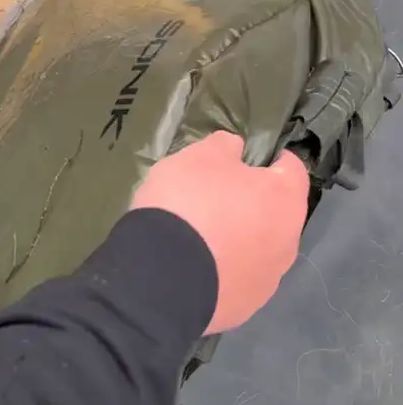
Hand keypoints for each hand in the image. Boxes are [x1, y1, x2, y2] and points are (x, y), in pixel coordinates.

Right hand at [130, 130, 308, 334]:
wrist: (162, 276)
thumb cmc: (190, 203)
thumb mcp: (201, 155)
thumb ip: (225, 146)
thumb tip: (236, 151)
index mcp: (284, 200)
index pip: (293, 169)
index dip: (273, 157)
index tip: (250, 155)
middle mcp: (287, 243)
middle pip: (277, 212)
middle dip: (254, 201)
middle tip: (218, 193)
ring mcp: (268, 281)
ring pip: (260, 248)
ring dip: (241, 237)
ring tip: (203, 232)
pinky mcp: (244, 308)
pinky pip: (238, 278)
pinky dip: (224, 267)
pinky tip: (196, 262)